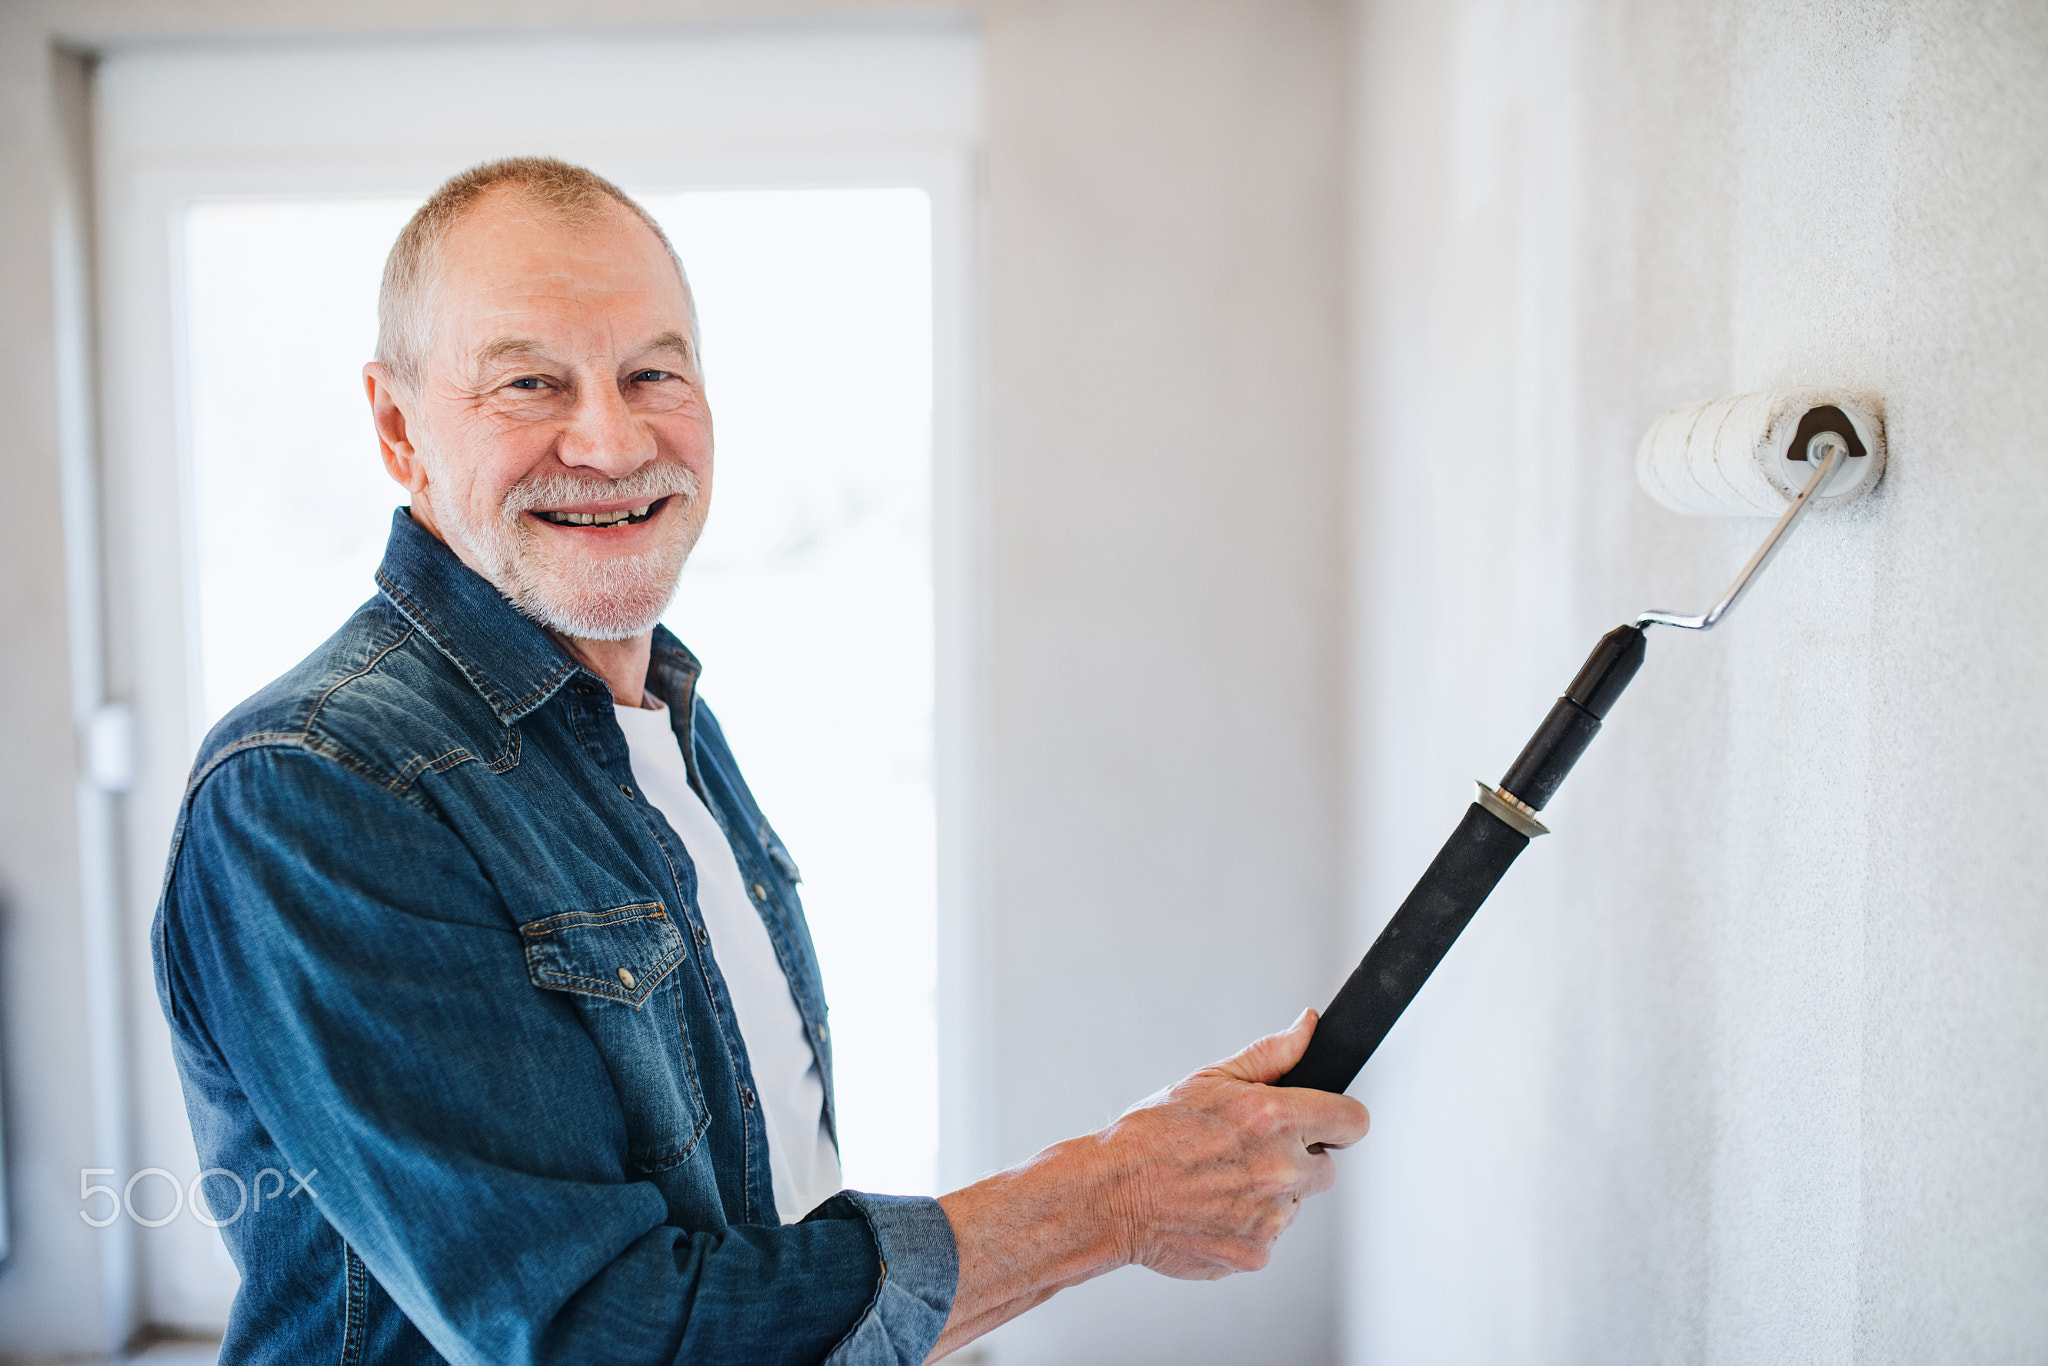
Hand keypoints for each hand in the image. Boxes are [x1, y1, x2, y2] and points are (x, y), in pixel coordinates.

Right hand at [926, 1010, 1369, 1362]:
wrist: (1110, 1196)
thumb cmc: (1150, 1136)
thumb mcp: (1209, 1080)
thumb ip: (1270, 1055)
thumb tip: (1306, 1026)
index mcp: (1273, 1119)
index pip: (1354, 1121)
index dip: (1339, 1120)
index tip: (1325, 1123)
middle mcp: (1279, 1170)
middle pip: (1328, 1168)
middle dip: (1298, 1158)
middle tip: (1249, 1153)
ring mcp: (1270, 1217)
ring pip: (1294, 1203)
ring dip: (1269, 1193)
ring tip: (1219, 1180)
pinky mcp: (1257, 1253)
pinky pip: (1269, 1235)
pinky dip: (1246, 1225)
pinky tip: (1211, 1208)